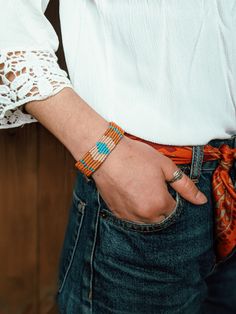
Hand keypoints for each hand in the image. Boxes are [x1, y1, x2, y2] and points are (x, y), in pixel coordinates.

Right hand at [92, 136, 207, 223]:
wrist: (105, 154)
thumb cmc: (135, 157)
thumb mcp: (165, 166)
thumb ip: (185, 186)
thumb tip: (201, 200)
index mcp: (160, 204)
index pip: (174, 209)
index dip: (171, 196)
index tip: (164, 185)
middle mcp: (145, 215)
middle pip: (161, 218)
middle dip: (161, 205)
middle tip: (152, 187)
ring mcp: (129, 216)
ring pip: (146, 220)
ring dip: (148, 209)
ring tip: (141, 190)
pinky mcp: (116, 213)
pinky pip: (131, 218)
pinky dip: (134, 209)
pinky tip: (131, 193)